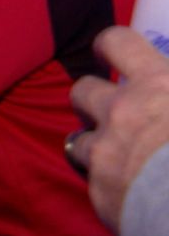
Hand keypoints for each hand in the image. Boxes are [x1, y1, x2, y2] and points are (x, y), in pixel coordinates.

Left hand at [69, 25, 168, 230]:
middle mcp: (121, 112)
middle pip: (82, 90)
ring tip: (114, 154)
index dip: (110, 46)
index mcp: (157, 83)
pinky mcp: (100, 192)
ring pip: (76, 138)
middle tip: (112, 110)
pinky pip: (90, 179)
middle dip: (92, 98)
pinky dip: (103, 181)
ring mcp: (105, 153)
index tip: (110, 54)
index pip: (116, 42)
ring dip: (93, 142)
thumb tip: (167, 82)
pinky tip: (124, 190)